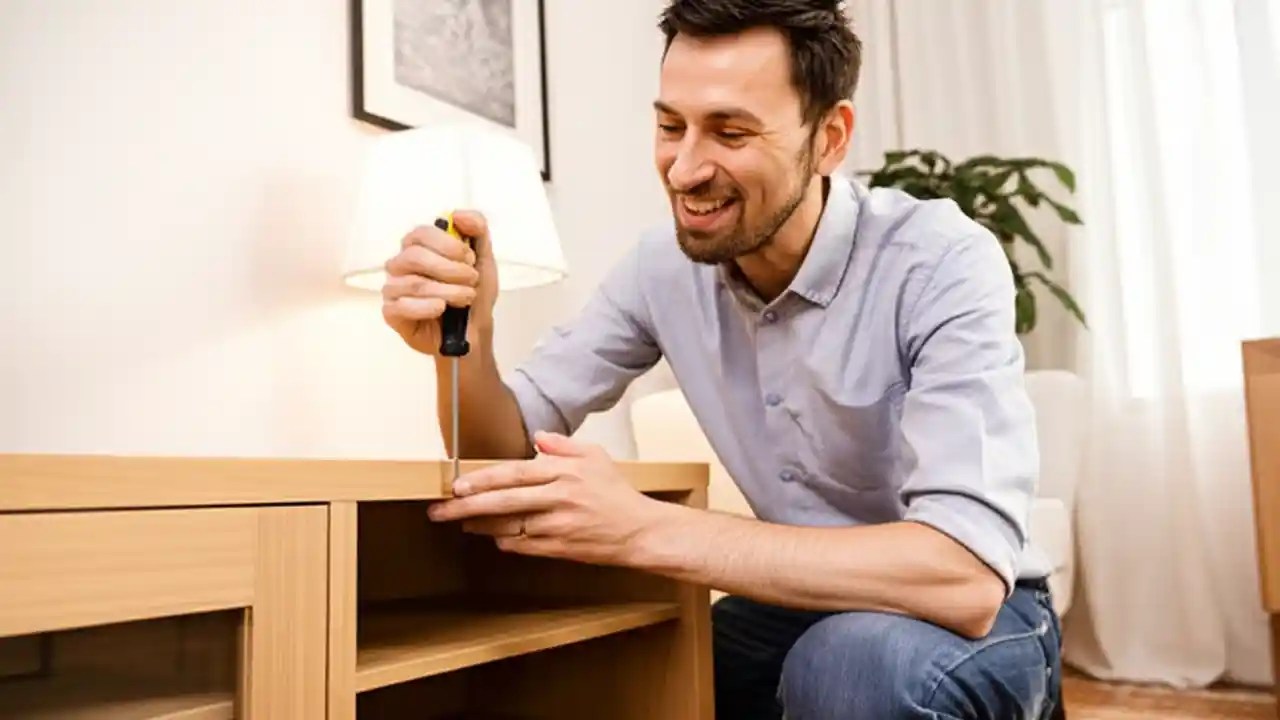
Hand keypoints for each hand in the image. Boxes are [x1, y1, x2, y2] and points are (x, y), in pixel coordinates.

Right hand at [381, 210, 498, 355]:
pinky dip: (426, 307)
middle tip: (471, 279)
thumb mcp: (484, 259)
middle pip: (414, 256)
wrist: (474, 331)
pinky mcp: (392, 313)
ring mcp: (394, 288)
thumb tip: (458, 215)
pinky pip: (401, 305)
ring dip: (447, 291)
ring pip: (413, 283)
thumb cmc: (474, 293)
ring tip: (466, 298)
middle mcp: (401, 264)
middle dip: (449, 269)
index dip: (447, 244)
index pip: (421, 233)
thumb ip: (477, 230)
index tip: (469, 258)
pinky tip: (441, 309)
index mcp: (418, 247)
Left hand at [426, 431, 672, 565]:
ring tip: (458, 521)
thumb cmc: (617, 493)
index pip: (513, 474)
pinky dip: (504, 541)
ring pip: (508, 526)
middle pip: (503, 502)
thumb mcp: (595, 456)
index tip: (457, 484)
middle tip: (439, 510)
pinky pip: (522, 546)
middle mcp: (558, 499)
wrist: (639, 531)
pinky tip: (492, 535)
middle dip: (466, 506)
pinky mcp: (559, 549)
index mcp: (563, 473)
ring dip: (479, 524)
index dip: (482, 480)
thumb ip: (563, 445)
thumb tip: (538, 438)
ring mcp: (557, 526)